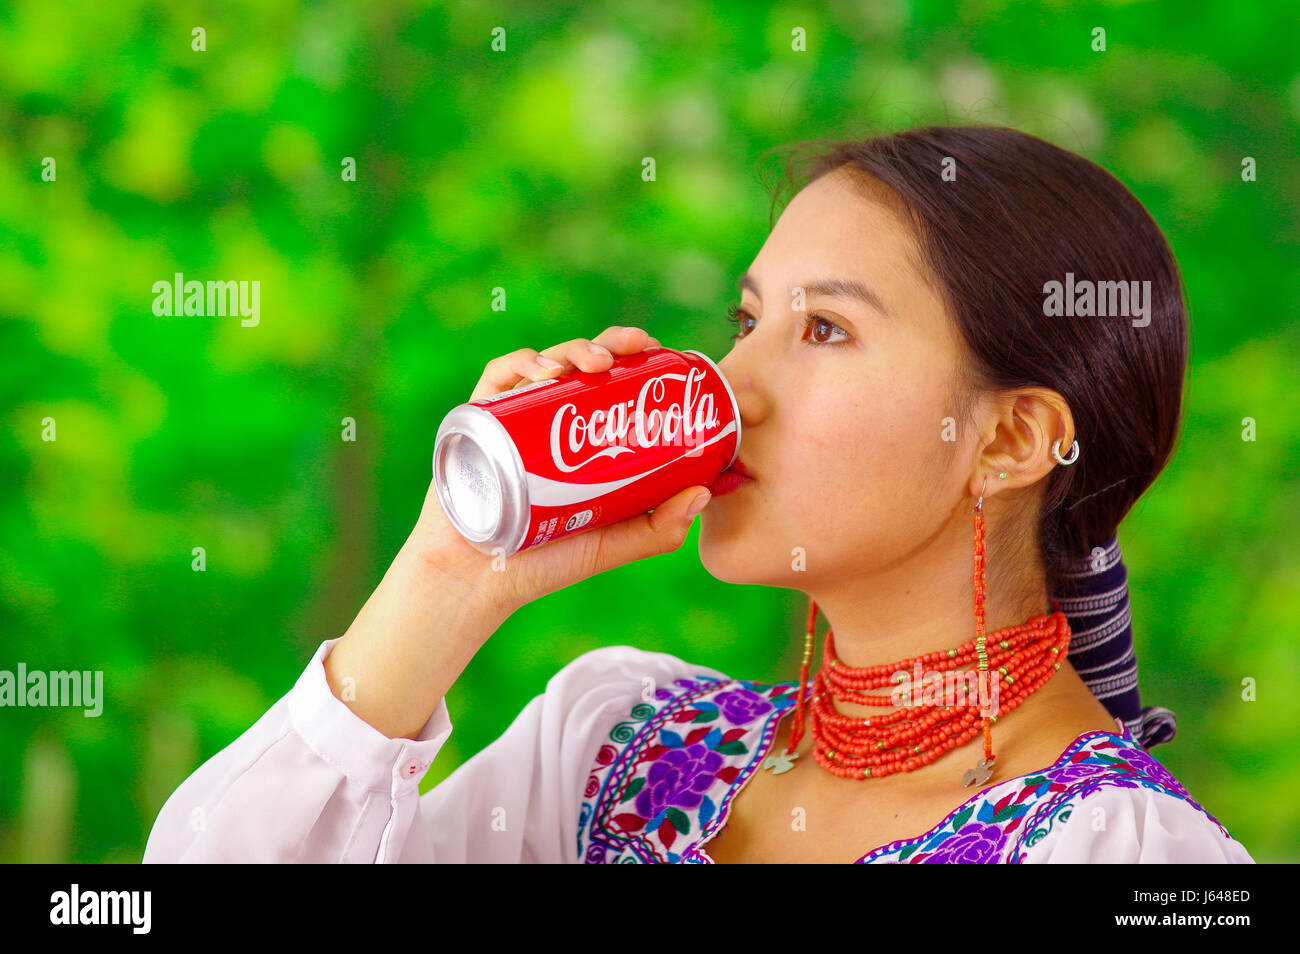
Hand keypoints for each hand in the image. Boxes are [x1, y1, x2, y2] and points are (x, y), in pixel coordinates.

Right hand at [410, 326, 711, 615]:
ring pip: (548, 362)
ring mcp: (516, 415)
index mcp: (585, 437)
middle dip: (614, 342)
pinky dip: (522, 364)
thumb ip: (660, 527)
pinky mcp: (479, 418)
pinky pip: (499, 377)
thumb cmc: (549, 561)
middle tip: (637, 346)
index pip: (617, 384)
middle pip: (585, 363)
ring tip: (597, 363)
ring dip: (575, 349)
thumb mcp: (614, 543)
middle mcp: (552, 418)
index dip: (641, 362)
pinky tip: (545, 373)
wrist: (480, 580)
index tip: (666, 356)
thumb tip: (705, 492)